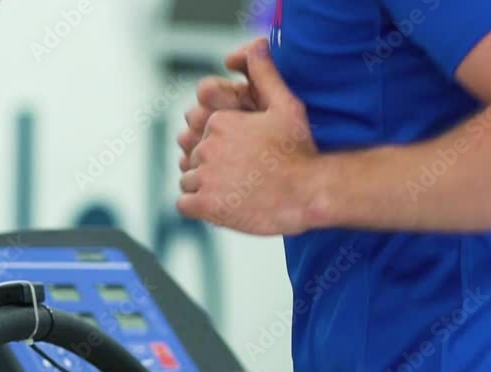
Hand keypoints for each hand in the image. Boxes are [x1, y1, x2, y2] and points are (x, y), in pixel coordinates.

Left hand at [177, 39, 321, 235]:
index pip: (203, 135)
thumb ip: (265, 75)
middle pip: (195, 158)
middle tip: (242, 179)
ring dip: (204, 188)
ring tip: (233, 193)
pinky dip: (197, 207)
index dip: (222, 149)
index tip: (245, 159)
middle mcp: (207, 146)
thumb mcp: (287, 106)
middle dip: (212, 169)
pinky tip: (220, 206)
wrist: (308, 193)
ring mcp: (204, 176)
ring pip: (188, 181)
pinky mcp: (205, 204)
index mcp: (220, 122)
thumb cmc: (299, 152)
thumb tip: (257, 46)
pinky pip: (183, 204)